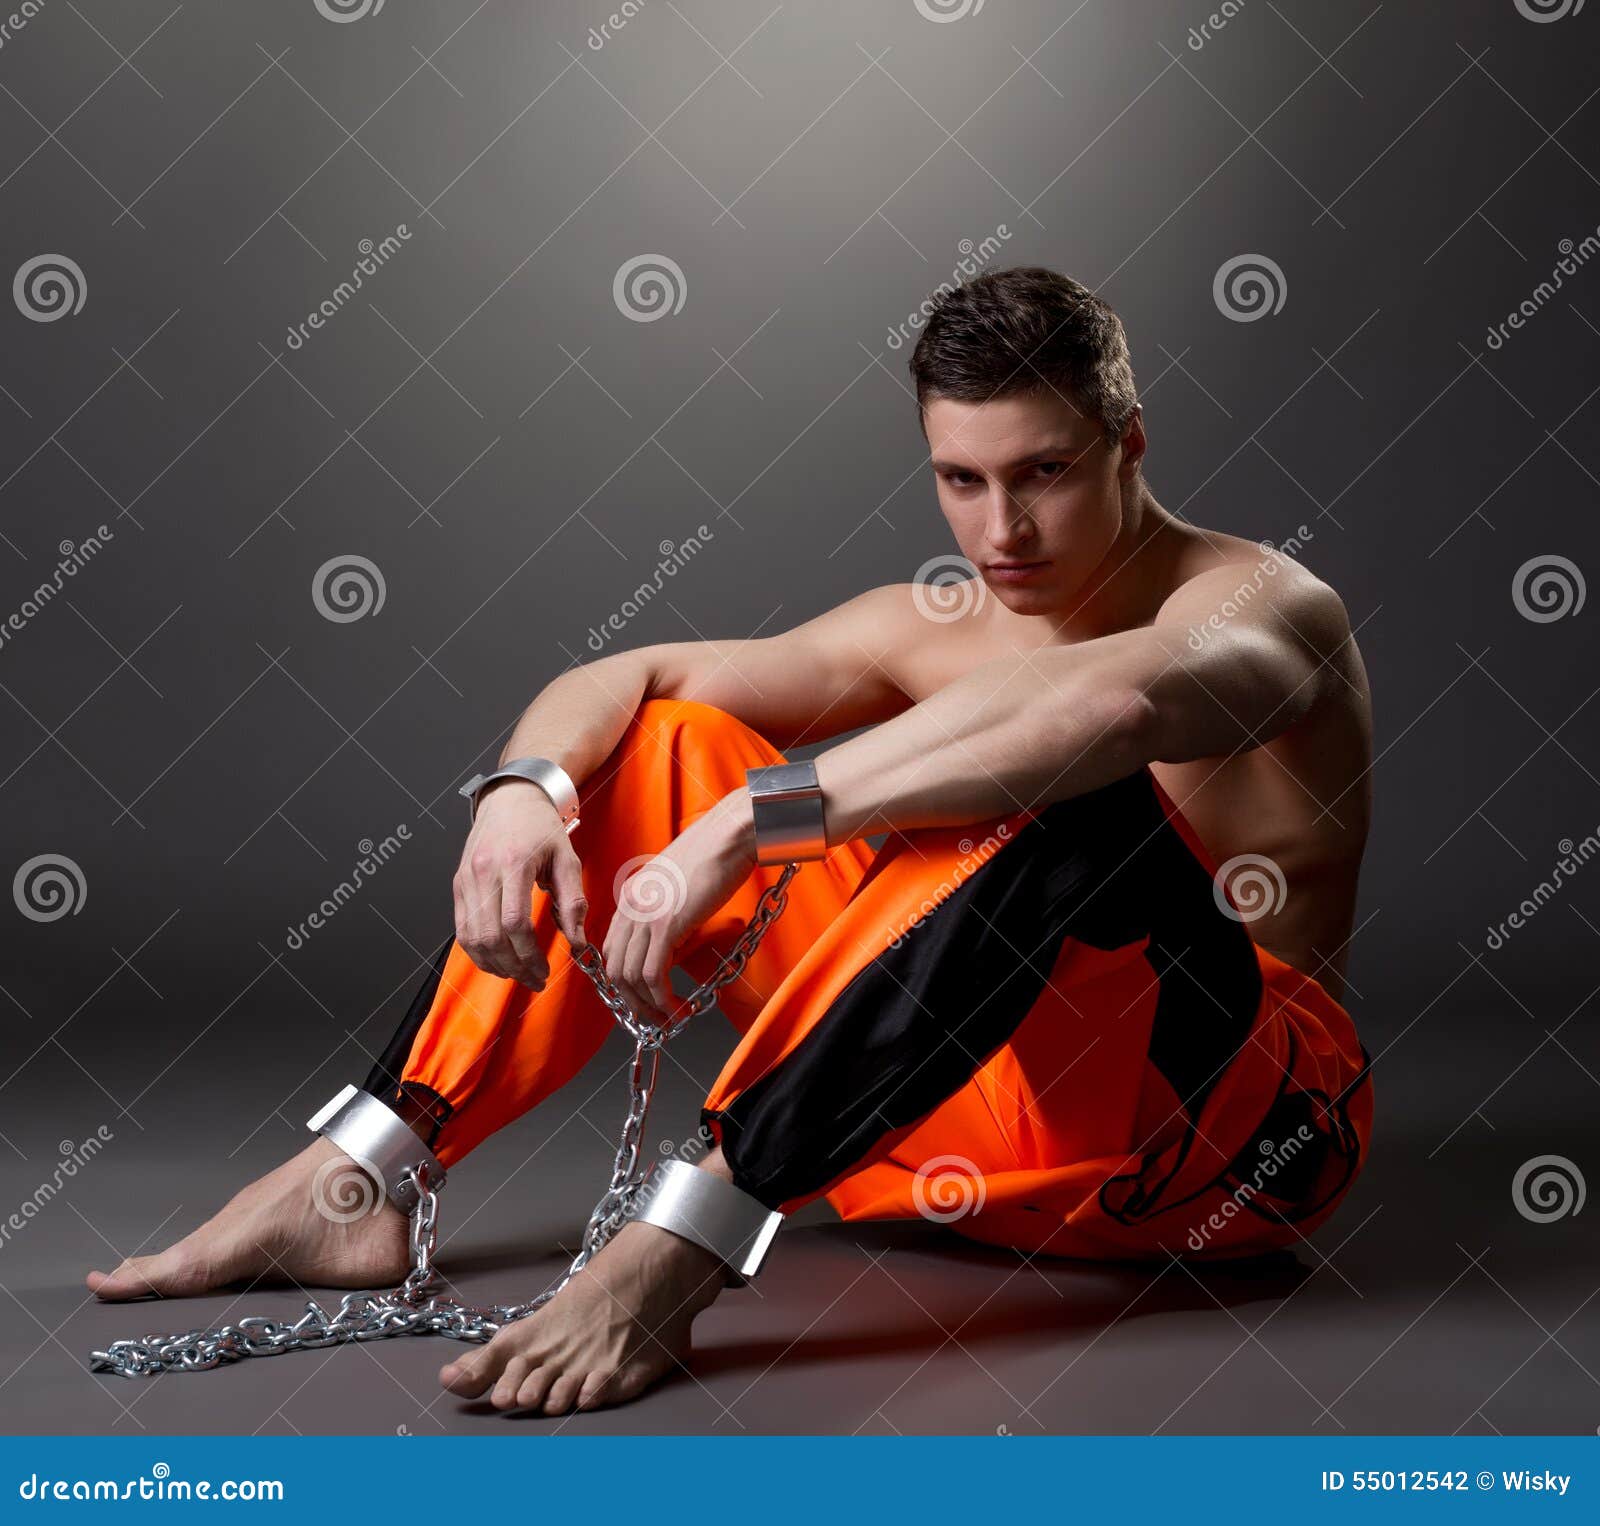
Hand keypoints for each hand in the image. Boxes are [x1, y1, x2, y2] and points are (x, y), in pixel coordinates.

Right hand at [453, 780, 587, 987]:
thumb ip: (573, 902)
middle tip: (534, 979)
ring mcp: (467, 879)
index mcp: (514, 863)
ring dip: (493, 964)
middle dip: (514, 966)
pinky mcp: (458, 885)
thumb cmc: (540, 827)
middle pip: (490, 936)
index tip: (545, 970)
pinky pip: (462, 928)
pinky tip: (498, 959)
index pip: (515, 923)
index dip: (529, 954)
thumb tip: (577, 943)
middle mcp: (484, 871)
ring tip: (517, 974)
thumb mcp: (567, 859)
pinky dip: (478, 951)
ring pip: (471, 937)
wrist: (511, 799)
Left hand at [601, 789, 755, 1021]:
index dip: (621, 982)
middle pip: (615, 968)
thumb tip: (671, 948)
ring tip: (667, 1018)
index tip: (638, 999)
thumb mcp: (679, 887)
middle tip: (651, 1018)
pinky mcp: (667, 924)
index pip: (611, 949)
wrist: (731, 835)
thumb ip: (667, 914)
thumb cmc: (715, 856)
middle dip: (630, 1001)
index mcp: (632, 896)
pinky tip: (677, 1007)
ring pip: (630, 976)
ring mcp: (646, 915)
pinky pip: (653, 973)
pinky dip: (662, 998)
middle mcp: (631, 906)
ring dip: (647, 1005)